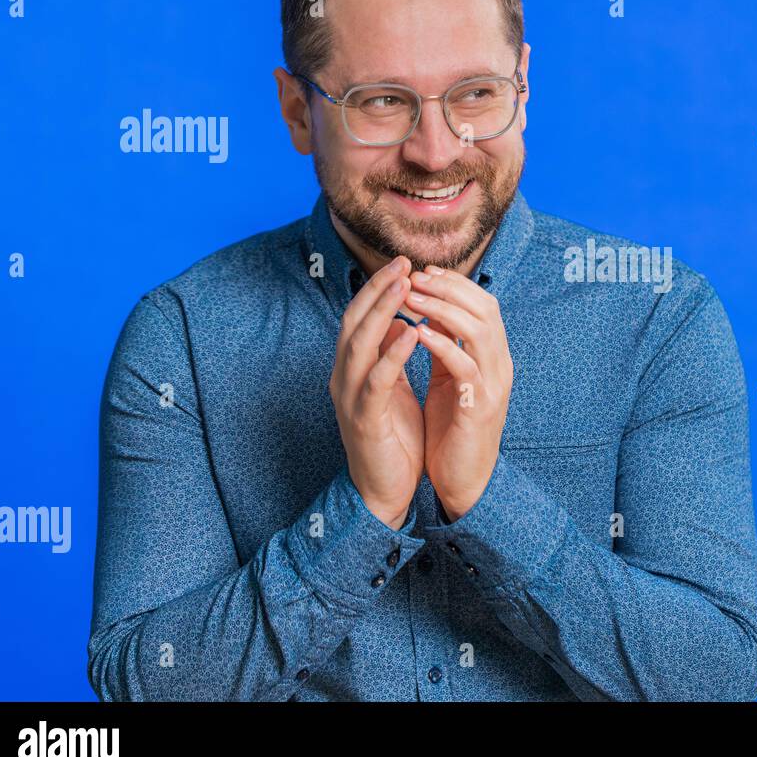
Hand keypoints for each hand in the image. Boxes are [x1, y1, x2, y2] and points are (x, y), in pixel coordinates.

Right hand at [329, 255, 425, 527]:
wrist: (386, 493)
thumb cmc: (393, 439)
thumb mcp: (394, 389)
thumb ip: (391, 356)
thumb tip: (399, 319)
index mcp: (354, 370)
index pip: (361, 318)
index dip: (379, 289)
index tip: (404, 263)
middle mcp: (345, 378)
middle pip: (354, 322)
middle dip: (378, 290)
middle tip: (403, 263)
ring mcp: (351, 398)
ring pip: (359, 345)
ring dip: (382, 312)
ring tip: (405, 287)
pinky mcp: (365, 420)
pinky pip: (376, 381)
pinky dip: (392, 354)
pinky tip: (411, 333)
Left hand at [406, 265, 512, 519]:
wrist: (464, 482)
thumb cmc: (453, 431)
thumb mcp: (448, 379)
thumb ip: (446, 346)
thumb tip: (430, 310)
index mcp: (491, 357)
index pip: (483, 303)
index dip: (454, 283)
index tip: (421, 271)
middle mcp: (499, 366)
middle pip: (486, 308)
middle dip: (449, 287)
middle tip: (414, 275)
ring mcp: (492, 386)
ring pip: (480, 331)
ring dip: (443, 309)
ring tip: (412, 297)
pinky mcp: (479, 408)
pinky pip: (465, 367)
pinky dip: (443, 346)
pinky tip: (418, 335)